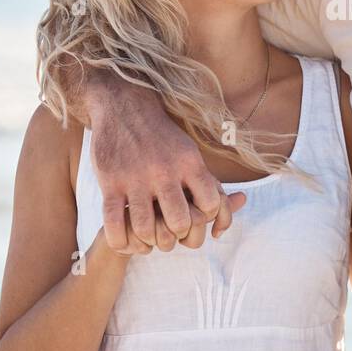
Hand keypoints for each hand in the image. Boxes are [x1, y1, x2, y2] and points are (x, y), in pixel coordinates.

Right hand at [87, 74, 245, 254]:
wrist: (124, 108)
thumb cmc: (162, 138)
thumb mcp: (190, 151)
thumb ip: (210, 180)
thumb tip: (241, 201)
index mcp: (189, 163)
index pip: (211, 205)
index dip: (206, 218)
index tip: (196, 216)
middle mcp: (164, 171)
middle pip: (180, 222)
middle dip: (178, 234)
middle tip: (172, 232)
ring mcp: (135, 178)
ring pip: (146, 228)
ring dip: (150, 241)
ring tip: (151, 240)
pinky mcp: (110, 183)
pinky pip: (115, 225)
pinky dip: (122, 242)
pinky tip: (127, 242)